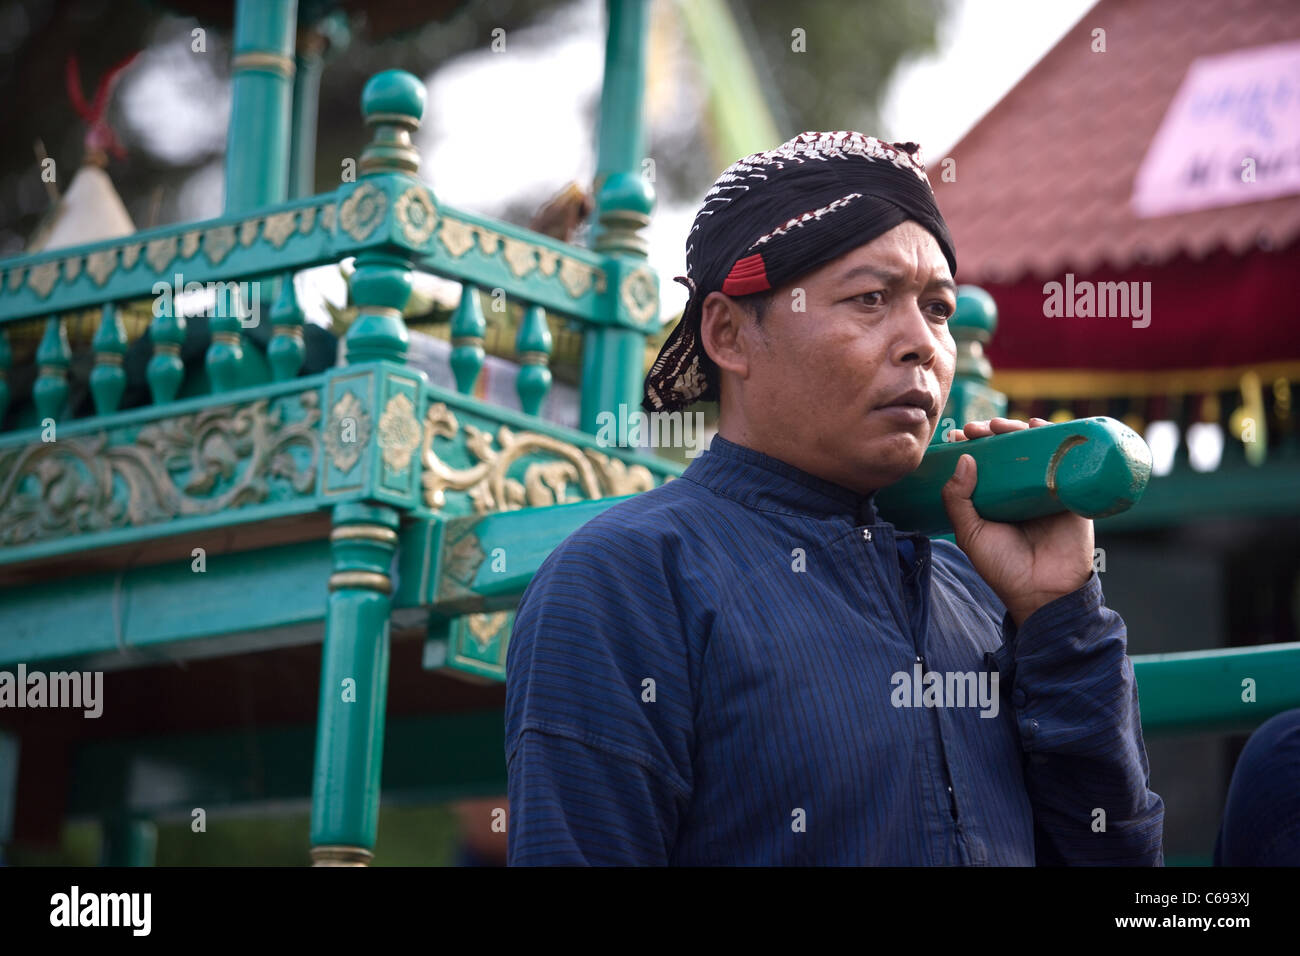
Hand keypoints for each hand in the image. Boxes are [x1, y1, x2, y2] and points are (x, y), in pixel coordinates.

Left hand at [939, 417, 1094, 627]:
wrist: (1043, 592)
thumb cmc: (1003, 567)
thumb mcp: (970, 533)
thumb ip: (958, 500)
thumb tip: (964, 459)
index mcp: (996, 499)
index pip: (984, 464)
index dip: (973, 445)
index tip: (958, 434)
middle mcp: (1021, 490)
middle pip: (1010, 451)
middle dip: (994, 433)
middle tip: (979, 428)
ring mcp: (1048, 489)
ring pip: (1037, 450)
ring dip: (1021, 430)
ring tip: (1003, 425)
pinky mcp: (1073, 492)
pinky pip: (1068, 460)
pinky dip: (1058, 439)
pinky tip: (1043, 427)